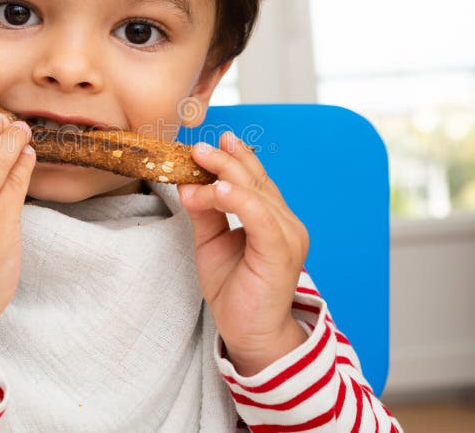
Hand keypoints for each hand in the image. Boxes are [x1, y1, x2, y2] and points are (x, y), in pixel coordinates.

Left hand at [178, 131, 308, 376]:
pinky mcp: (281, 252)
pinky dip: (240, 201)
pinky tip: (220, 191)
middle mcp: (286, 222)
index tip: (213, 139)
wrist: (250, 334)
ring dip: (223, 176)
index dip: (236, 157)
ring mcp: (288, 236)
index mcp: (273, 218)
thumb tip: (186, 182)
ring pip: (256, 194)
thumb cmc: (234, 290)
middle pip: (255, 180)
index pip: (255, 179)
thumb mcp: (212, 242)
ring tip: (198, 161)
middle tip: (197, 147)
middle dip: (225, 160)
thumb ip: (205, 212)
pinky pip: (261, 217)